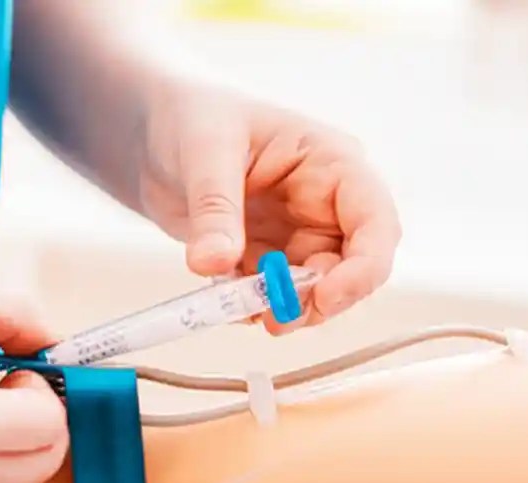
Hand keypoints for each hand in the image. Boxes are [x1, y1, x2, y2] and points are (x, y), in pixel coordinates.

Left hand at [137, 82, 401, 333]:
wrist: (151, 135)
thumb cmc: (192, 117)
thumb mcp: (203, 151)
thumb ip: (215, 209)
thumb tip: (214, 264)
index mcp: (332, 163)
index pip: (376, 222)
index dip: (364, 268)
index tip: (324, 298)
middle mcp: (327, 204)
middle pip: (353, 268)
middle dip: (319, 300)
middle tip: (274, 321)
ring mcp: (299, 234)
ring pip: (316, 291)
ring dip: (285, 310)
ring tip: (238, 308)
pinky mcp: (270, 259)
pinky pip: (275, 297)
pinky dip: (253, 307)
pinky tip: (221, 297)